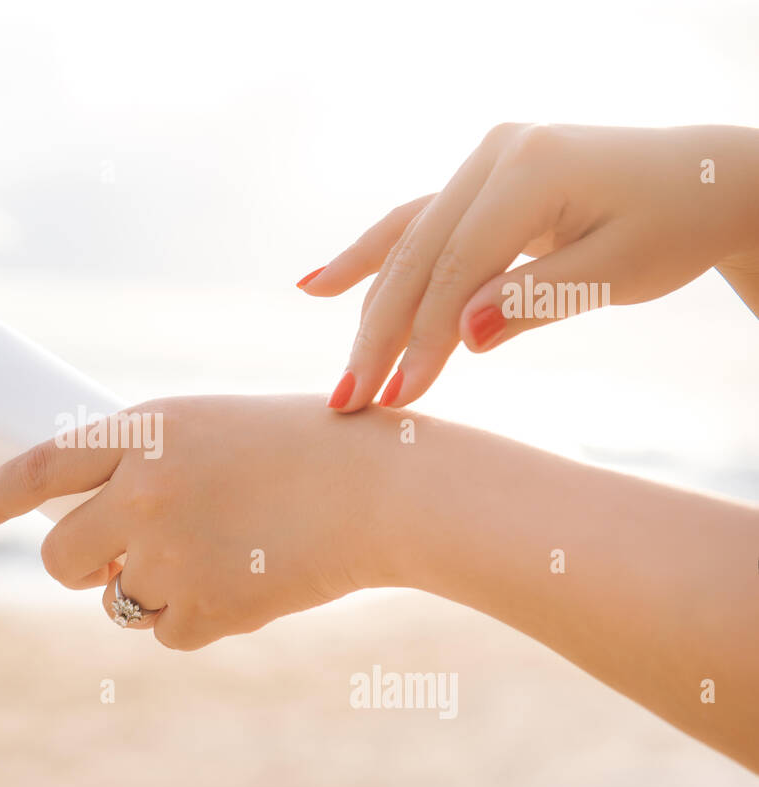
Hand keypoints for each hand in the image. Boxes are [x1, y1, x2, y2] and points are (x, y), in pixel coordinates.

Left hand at [0, 395, 395, 649]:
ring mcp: (169, 554)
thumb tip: (92, 521)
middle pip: (61, 557)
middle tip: (121, 557)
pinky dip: (200, 617)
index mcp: (147, 430)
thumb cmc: (309, 450)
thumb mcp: (215, 430)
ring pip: (119, 600)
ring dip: (156, 589)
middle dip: (83, 565)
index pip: (42, 465)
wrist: (388, 490)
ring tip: (228, 552)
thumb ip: (148, 465)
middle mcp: (142, 491)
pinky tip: (251, 579)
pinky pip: (167, 631)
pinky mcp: (203, 609)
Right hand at [298, 123, 758, 410]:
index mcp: (530, 167)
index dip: (424, 338)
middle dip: (381, 335)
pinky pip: (413, 225)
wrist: (699, 180)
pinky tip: (317, 286)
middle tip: (350, 401)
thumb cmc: (669, 225)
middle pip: (418, 258)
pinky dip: (369, 260)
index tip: (402, 398)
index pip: (458, 267)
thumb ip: (536, 299)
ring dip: (368, 311)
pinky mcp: (475, 182)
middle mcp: (493, 155)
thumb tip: (460, 337)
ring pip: (406, 245)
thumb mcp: (617, 271)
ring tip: (338, 371)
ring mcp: (479, 164)